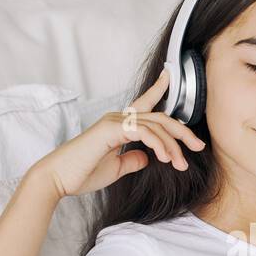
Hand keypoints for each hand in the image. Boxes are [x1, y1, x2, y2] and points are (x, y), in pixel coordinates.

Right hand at [28, 67, 206, 199]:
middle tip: (198, 147)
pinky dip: (159, 144)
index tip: (171, 75)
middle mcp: (117, 118)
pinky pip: (144, 132)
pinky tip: (164, 158)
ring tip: (181, 164)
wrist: (57, 179)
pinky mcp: (110, 130)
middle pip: (159, 117)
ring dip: (173, 146)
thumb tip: (148, 158)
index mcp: (118, 125)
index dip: (159, 88)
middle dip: (182, 132)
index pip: (143, 103)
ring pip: (156, 125)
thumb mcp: (116, 169)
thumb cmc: (81, 175)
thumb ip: (132, 160)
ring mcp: (113, 122)